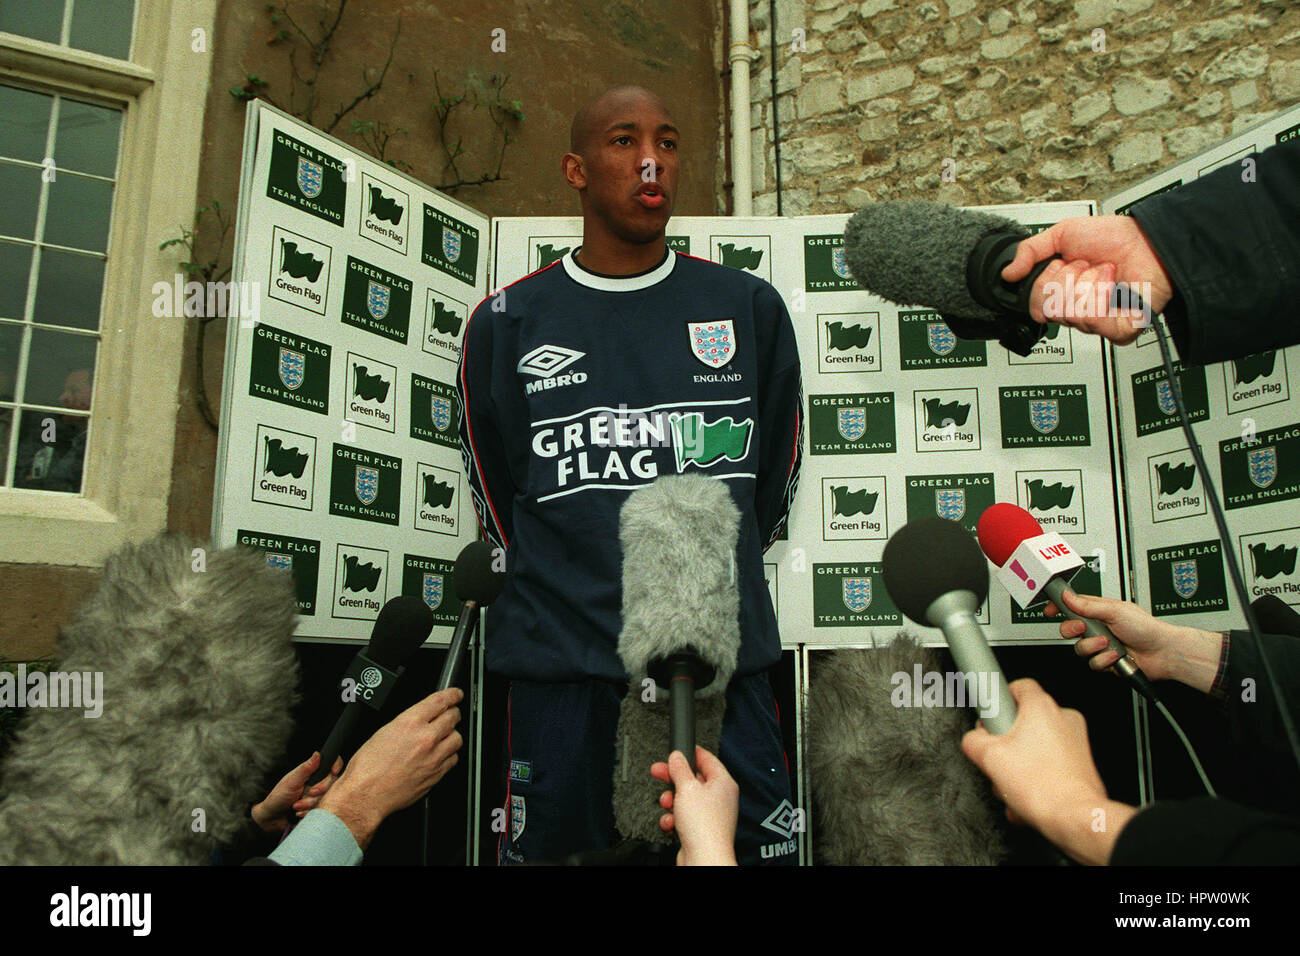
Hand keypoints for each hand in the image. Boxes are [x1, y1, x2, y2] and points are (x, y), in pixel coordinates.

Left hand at [251, 751, 342, 833]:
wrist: (271, 818)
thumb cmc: (278, 797)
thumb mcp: (292, 782)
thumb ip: (306, 768)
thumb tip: (317, 754)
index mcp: (311, 772)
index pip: (331, 763)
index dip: (335, 766)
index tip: (333, 772)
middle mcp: (316, 782)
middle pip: (331, 782)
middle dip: (319, 791)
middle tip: (308, 794)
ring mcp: (317, 795)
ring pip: (326, 797)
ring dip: (311, 804)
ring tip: (296, 806)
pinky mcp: (316, 807)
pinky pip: (321, 809)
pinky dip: (310, 812)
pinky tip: (299, 813)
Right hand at [318, 687, 463, 850]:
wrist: (366, 795)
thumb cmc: (367, 767)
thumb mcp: (383, 732)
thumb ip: (408, 722)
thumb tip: (422, 717)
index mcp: (410, 723)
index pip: (441, 701)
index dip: (452, 695)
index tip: (456, 695)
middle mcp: (425, 738)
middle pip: (453, 718)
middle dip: (453, 714)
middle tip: (450, 715)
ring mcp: (433, 757)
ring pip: (457, 739)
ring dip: (451, 735)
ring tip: (443, 737)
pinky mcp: (436, 774)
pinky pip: (453, 759)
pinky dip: (449, 756)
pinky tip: (440, 755)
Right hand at [650, 747, 738, 865]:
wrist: (704, 858)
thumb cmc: (704, 826)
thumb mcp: (686, 788)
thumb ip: (680, 769)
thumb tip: (677, 756)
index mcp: (723, 782)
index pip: (707, 759)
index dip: (691, 753)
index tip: (678, 751)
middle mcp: (720, 797)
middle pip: (693, 779)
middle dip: (674, 778)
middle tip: (659, 772)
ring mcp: (711, 814)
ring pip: (686, 799)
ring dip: (672, 801)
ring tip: (667, 803)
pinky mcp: (701, 829)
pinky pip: (684, 817)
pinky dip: (674, 818)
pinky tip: (671, 822)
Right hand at [961, 678, 1135, 864]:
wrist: (1073, 818)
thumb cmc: (1042, 787)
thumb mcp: (988, 757)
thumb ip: (973, 740)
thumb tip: (973, 739)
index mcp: (1041, 708)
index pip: (1018, 685)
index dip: (999, 699)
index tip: (991, 713)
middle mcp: (1063, 718)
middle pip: (1024, 721)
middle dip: (1006, 743)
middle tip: (999, 759)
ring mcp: (1075, 741)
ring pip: (1035, 745)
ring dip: (1019, 765)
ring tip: (1013, 784)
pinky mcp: (1080, 763)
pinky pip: (1049, 763)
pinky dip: (1036, 777)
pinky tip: (1026, 795)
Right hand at [1000, 215, 1174, 343]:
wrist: (1150, 239)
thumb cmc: (1115, 238)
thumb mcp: (1062, 234)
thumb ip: (1029, 251)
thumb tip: (1007, 273)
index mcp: (1061, 295)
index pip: (1035, 306)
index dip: (1047, 281)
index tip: (1064, 263)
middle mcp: (1077, 312)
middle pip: (1051, 310)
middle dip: (1070, 279)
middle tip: (1088, 267)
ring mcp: (1097, 324)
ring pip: (1072, 313)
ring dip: (1090, 284)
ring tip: (1106, 274)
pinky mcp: (1118, 331)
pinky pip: (1094, 322)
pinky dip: (1103, 296)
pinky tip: (1115, 287)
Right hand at [1044, 589, 1224, 692]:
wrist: (1163, 653)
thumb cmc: (1147, 628)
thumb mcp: (1115, 610)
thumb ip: (1088, 605)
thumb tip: (1068, 596)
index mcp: (1099, 611)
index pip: (1072, 606)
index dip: (1059, 607)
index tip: (1050, 609)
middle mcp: (1098, 628)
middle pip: (1070, 629)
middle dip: (1074, 630)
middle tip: (1085, 629)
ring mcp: (1101, 646)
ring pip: (1080, 649)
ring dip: (1095, 647)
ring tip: (1110, 644)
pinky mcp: (1106, 662)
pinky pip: (1093, 664)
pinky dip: (1105, 660)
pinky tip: (1116, 656)